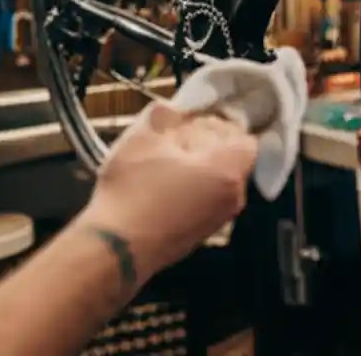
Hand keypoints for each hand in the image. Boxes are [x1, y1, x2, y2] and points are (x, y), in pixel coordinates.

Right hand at [80, 103, 257, 277]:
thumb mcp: (144, 137)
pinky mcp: (199, 236)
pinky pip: (204, 202)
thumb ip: (166, 114)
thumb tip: (175, 110)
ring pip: (216, 181)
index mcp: (229, 171)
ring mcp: (217, 221)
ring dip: (195, 167)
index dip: (219, 125)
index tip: (192, 123)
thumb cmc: (134, 190)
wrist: (115, 251)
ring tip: (161, 162)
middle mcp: (233, 198)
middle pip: (231, 159)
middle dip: (206, 144)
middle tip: (172, 138)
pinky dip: (189, 190)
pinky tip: (158, 187)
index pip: (244, 138)